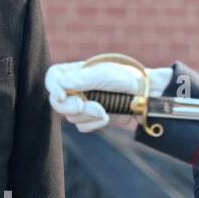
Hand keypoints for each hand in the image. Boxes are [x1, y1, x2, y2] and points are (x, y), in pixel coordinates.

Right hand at [45, 60, 171, 133]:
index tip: (61, 96)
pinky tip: (106, 116)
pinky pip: (83, 126)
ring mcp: (83, 104)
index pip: (53, 78)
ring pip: (71, 117)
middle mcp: (75, 88)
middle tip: (81, 106)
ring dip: (87, 115)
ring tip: (104, 110)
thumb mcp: (103, 74)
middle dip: (69, 106)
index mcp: (75, 72)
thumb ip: (81, 79)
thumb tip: (59, 83)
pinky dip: (94, 123)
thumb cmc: (125, 77)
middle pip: (57, 102)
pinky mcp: (92, 118)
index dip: (53, 87)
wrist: (145, 94)